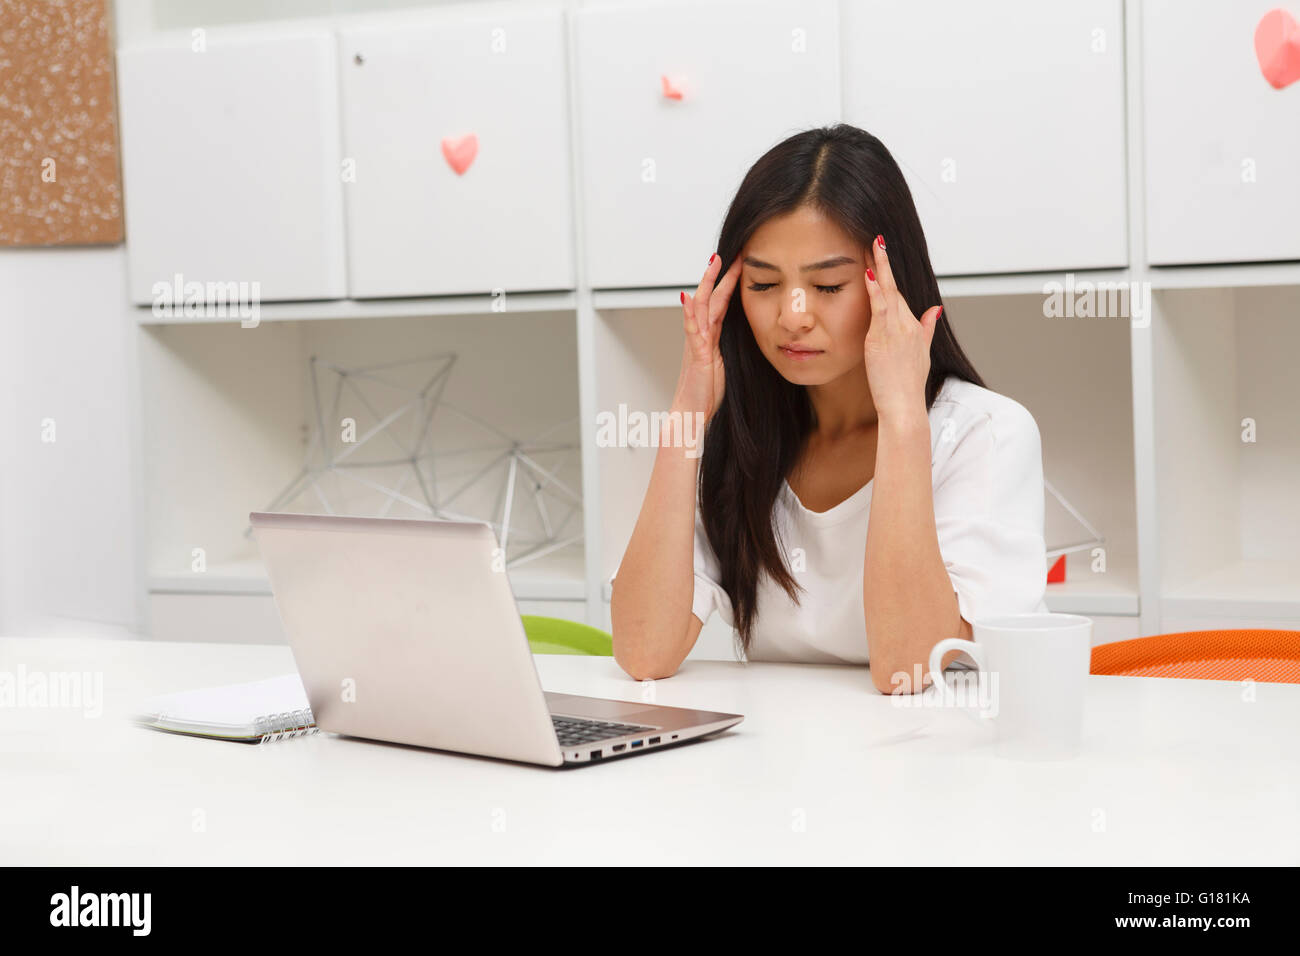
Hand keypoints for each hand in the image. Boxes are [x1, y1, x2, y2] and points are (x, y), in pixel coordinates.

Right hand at [674, 253, 741, 423]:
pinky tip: (689, 298)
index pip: (720, 303)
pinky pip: (691, 331)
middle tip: (727, 252)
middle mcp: (701, 335)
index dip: (729, 283)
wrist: (690, 414)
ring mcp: (696, 344)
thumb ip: (724, 347)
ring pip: (701, 307)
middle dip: (719, 275)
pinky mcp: (696, 356)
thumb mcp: (722, 365)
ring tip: (712, 263)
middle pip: (710, 298)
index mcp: (710, 337)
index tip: (739, 263)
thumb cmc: (705, 393)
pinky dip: (689, 314)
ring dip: (706, 284)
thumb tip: (739, 335)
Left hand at [862, 235, 941, 425]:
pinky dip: (876, 291)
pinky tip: (868, 275)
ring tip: (872, 247)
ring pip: (888, 293)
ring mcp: (895, 330)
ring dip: (880, 269)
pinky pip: (879, 308)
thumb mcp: (922, 353)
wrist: (904, 404)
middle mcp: (906, 324)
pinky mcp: (883, 338)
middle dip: (885, 264)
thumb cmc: (909, 383)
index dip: (890, 275)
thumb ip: (927, 328)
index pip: (898, 295)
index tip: (882, 254)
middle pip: (894, 288)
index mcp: (913, 326)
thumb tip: (936, 309)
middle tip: (876, 240)